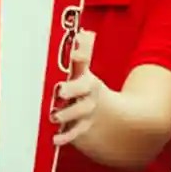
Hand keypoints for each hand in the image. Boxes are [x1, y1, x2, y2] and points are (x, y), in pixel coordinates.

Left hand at [52, 30, 108, 145]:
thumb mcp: (87, 75)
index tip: (75, 49)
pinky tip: (55, 139)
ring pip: (76, 114)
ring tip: (53, 116)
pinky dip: (65, 137)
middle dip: (70, 89)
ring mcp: (85, 113)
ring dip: (65, 115)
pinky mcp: (81, 130)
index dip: (80, 55)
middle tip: (59, 89)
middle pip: (81, 90)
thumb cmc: (89, 93)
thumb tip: (82, 32)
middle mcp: (87, 95)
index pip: (84, 65)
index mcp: (87, 78)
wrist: (117, 122)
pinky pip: (73, 134)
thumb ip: (82, 56)